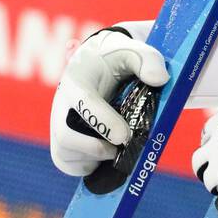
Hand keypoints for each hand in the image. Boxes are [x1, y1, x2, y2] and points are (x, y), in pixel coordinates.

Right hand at [49, 26, 167, 176]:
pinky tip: (108, 153)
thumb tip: (159, 79)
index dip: (103, 122)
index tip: (124, 136)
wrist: (96, 64)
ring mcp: (58, 125)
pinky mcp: (62, 144)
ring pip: (68, 153)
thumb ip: (148, 60)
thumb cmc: (114, 60)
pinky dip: (92, 166)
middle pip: (65, 136)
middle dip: (94, 149)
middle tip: (121, 148)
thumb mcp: (132, 51)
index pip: (84, 102)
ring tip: (117, 147)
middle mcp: (61, 104)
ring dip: (96, 157)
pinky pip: (71, 165)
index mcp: (77, 79)